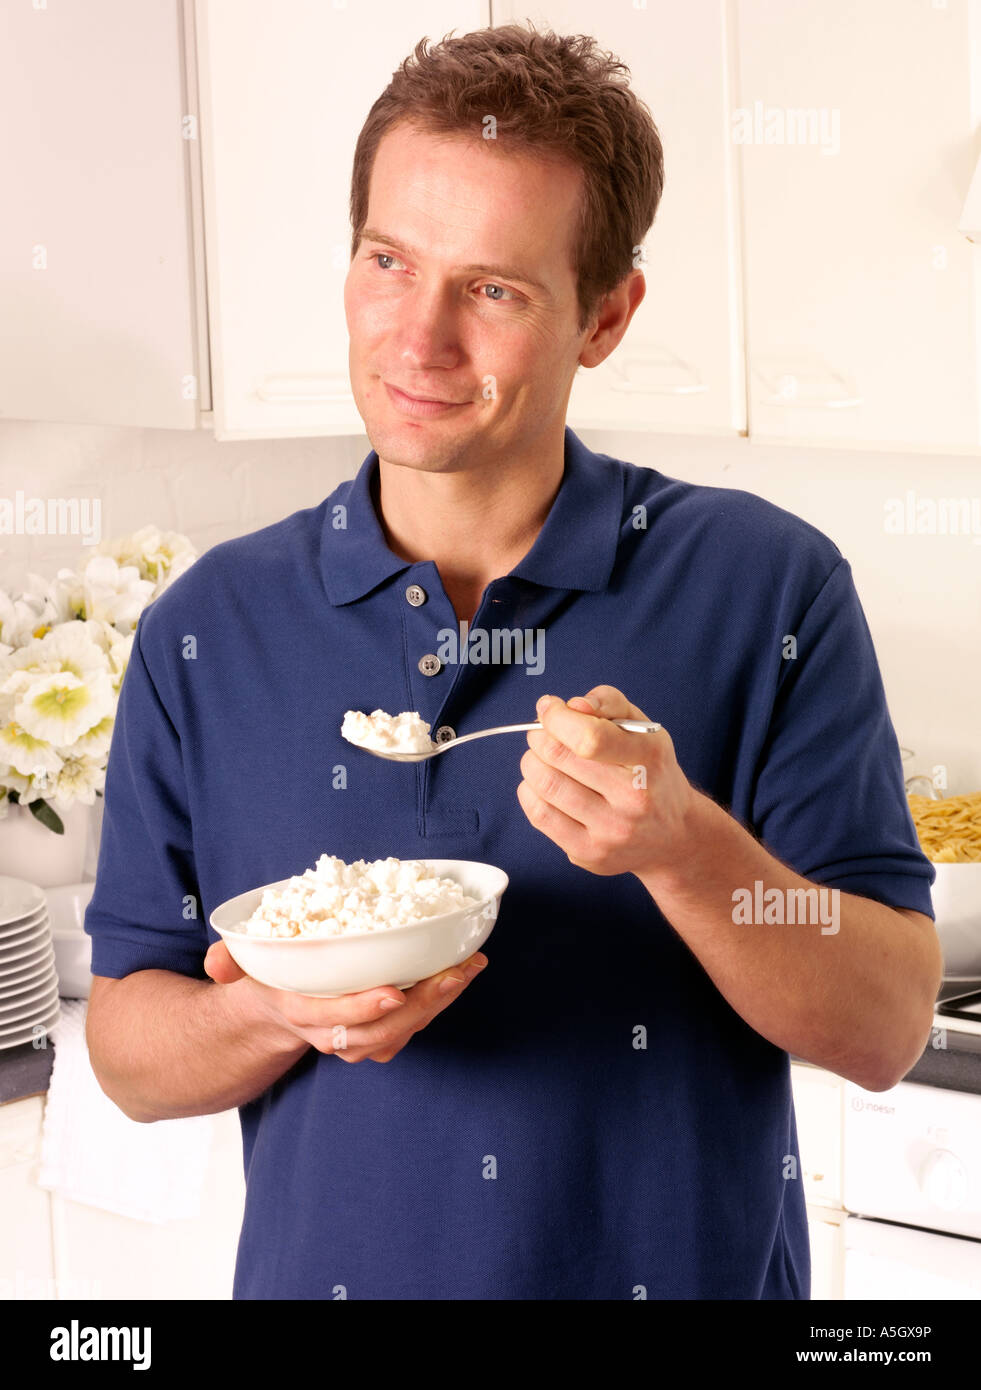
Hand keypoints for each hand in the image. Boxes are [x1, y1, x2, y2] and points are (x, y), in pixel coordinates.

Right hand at [204, 939, 487, 1062]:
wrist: (268, 1018)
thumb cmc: (263, 981)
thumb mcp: (241, 970)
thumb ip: (229, 962)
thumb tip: (216, 961)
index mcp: (298, 1012)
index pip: (332, 1016)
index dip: (363, 1007)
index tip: (394, 993)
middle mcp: (330, 1032)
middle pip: (379, 1031)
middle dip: (422, 1005)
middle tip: (456, 972)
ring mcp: (355, 1039)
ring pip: (401, 1034)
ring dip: (439, 1004)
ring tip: (470, 967)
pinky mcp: (376, 1037)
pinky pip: (410, 1029)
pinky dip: (438, 1004)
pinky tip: (462, 973)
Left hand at [516, 684, 696, 877]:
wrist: (675, 837)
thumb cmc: (652, 774)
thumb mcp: (645, 730)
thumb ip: (610, 703)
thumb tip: (571, 705)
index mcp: (649, 760)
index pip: (590, 738)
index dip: (557, 718)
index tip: (549, 708)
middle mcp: (634, 799)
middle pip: (559, 758)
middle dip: (540, 736)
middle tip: (541, 734)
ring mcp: (611, 831)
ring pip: (545, 784)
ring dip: (531, 761)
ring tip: (540, 757)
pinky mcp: (590, 853)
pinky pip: (540, 815)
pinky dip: (530, 791)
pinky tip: (541, 784)